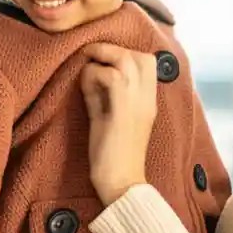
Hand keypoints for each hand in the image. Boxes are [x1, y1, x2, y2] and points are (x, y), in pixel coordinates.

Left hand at [80, 43, 157, 204]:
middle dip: (114, 49)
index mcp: (148, 102)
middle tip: (92, 56)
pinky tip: (85, 86)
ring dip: (103, 56)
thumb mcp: (106, 119)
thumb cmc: (112, 157)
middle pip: (141, 56)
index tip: (102, 61)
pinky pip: (110, 76)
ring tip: (87, 64)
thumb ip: (101, 96)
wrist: (121, 184)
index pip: (148, 63)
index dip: (124, 54)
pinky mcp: (122, 111)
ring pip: (127, 59)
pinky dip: (93, 74)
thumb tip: (89, 74)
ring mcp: (137, 104)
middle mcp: (147, 99)